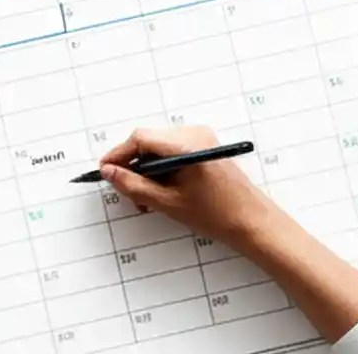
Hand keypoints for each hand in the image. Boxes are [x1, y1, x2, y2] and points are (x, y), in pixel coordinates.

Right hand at [100, 126, 278, 248]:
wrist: (253, 222)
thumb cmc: (217, 215)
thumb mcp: (167, 203)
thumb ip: (133, 186)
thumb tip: (109, 172)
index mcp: (186, 144)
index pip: (140, 138)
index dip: (118, 154)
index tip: (105, 170)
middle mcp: (195, 134)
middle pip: (149, 141)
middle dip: (134, 166)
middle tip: (127, 192)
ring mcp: (202, 138)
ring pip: (159, 147)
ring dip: (148, 170)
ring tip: (146, 198)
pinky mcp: (205, 147)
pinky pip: (173, 151)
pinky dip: (162, 169)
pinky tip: (162, 191)